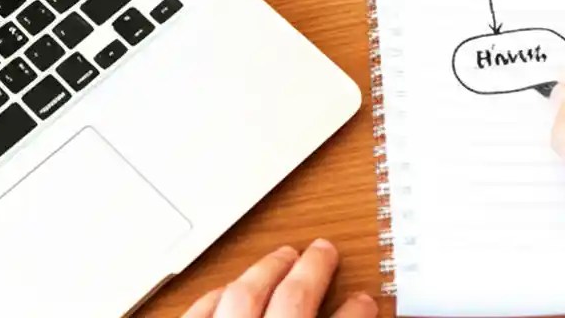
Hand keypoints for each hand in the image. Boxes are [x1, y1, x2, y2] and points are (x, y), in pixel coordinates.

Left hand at [181, 239, 376, 317]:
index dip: (355, 311)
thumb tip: (353, 312)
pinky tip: (226, 289)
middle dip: (311, 271)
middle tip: (323, 252)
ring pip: (243, 296)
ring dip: (266, 271)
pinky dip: (215, 298)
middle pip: (292, 300)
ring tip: (283, 256)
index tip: (364, 299)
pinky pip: (199, 314)